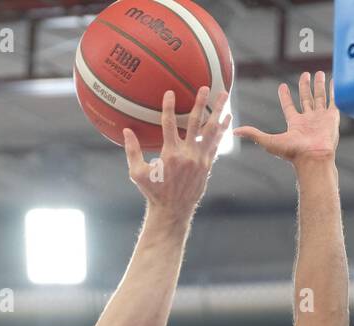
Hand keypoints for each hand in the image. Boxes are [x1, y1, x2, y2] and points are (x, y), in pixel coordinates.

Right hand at [124, 87, 230, 222]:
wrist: (173, 211)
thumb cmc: (153, 192)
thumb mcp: (138, 173)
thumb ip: (132, 151)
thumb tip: (126, 130)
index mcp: (169, 154)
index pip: (169, 125)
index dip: (169, 107)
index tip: (170, 92)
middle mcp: (187, 155)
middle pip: (196, 123)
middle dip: (201, 104)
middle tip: (206, 87)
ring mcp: (200, 160)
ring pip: (211, 131)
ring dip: (218, 112)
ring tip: (224, 96)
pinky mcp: (207, 165)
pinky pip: (216, 143)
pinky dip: (222, 130)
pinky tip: (227, 118)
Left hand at [235, 71, 339, 163]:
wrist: (313, 157)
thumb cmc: (293, 153)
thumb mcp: (269, 141)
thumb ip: (254, 134)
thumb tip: (235, 131)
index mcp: (295, 124)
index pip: (289, 106)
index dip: (285, 96)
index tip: (282, 86)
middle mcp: (308, 120)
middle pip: (306, 99)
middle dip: (304, 87)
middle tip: (305, 74)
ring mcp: (321, 118)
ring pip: (319, 97)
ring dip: (318, 85)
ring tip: (317, 73)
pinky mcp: (332, 117)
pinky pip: (334, 100)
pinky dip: (334, 90)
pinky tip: (334, 80)